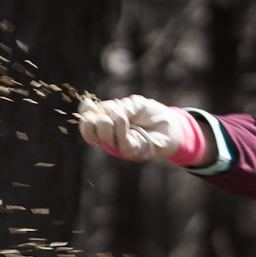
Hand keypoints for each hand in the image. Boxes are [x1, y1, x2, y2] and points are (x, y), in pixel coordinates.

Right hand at [77, 95, 206, 164]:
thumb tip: (102, 112)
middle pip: (89, 131)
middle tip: (103, 116)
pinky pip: (121, 144)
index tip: (90, 106)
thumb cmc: (151, 114)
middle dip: (92, 122)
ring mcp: (119, 145)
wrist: (171, 125)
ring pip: (104, 139)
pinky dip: (121, 130)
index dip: (85, 112)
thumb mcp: (134, 104)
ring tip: (122, 116)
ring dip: (109, 126)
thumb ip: (118, 108)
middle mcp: (109, 134)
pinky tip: (125, 121)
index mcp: (106, 120)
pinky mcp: (132, 152)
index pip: (87, 118)